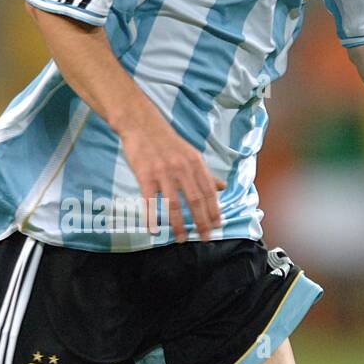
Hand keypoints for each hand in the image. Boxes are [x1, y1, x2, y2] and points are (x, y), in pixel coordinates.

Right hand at [119, 114, 224, 242]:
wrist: (141, 125)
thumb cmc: (167, 142)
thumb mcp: (191, 154)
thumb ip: (205, 173)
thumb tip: (223, 187)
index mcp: (195, 163)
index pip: (208, 191)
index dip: (214, 210)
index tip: (217, 226)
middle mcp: (181, 169)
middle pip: (195, 200)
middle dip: (201, 221)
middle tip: (205, 237)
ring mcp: (162, 173)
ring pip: (174, 204)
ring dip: (179, 225)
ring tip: (182, 239)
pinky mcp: (144, 175)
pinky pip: (149, 201)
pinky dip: (151, 217)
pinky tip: (153, 230)